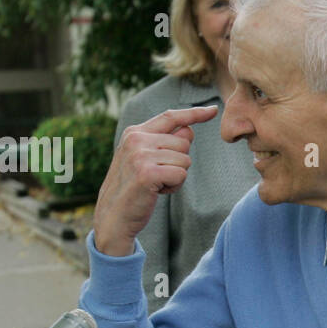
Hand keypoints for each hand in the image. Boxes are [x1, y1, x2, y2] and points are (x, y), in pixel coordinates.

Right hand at [93, 105, 218, 256]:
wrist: (113, 216)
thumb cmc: (133, 188)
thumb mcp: (144, 159)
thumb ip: (164, 143)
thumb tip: (189, 130)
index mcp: (135, 132)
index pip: (170, 116)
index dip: (194, 114)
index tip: (213, 110)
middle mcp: (136, 139)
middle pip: (185, 142)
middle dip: (179, 161)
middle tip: (158, 175)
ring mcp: (140, 155)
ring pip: (185, 159)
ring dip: (177, 176)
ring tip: (155, 184)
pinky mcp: (147, 173)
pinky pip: (181, 174)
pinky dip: (174, 186)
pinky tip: (157, 192)